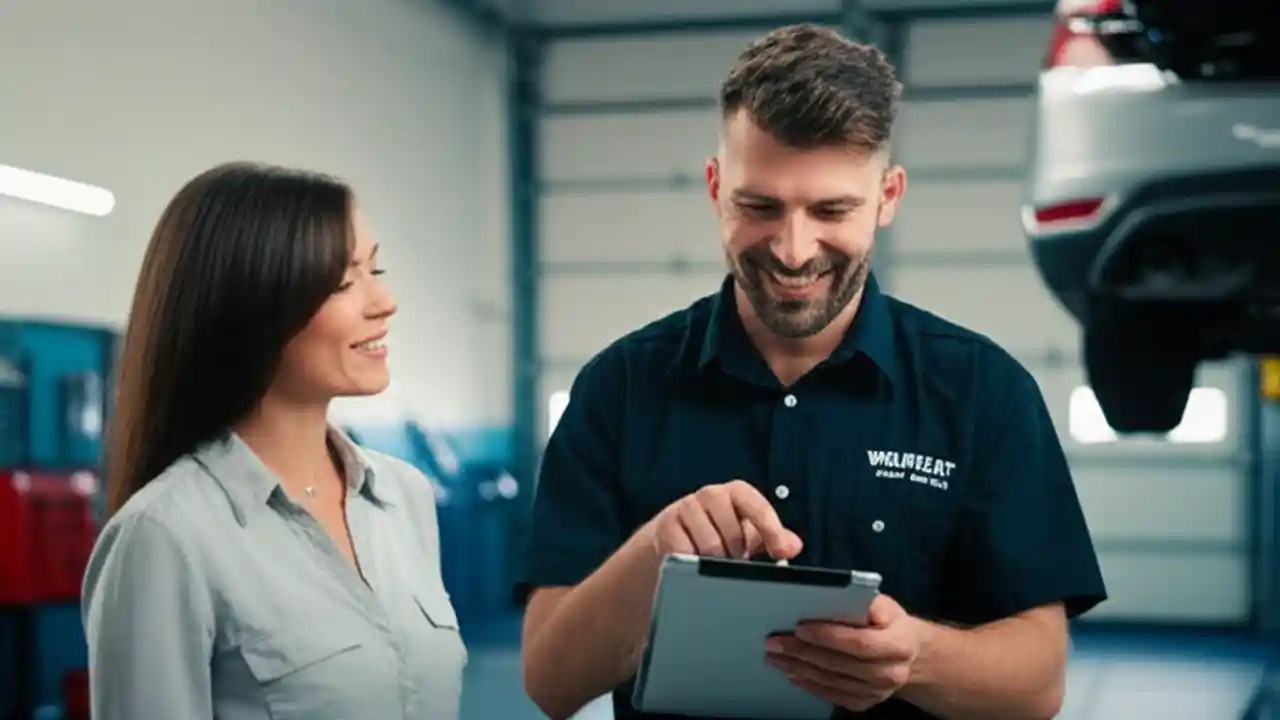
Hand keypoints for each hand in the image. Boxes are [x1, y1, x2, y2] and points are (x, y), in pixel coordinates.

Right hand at [645, 480, 802, 560]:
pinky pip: (686, 553)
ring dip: (715, 562)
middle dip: (736, 554)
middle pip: (733, 535)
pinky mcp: (666, 525)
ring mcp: (686, 507)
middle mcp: (711, 494)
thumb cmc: (720, 533)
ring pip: (710, 546)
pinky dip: (693, 563)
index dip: (772, 531)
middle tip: (733, 559)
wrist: (676, 536)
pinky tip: (694, 561)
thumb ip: (776, 538)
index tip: (781, 553)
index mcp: (737, 492)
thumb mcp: (750, 533)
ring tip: (714, 561)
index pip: (758, 508)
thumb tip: (793, 545)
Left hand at [765, 594, 920, 712]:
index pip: (860, 643)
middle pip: (840, 664)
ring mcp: (877, 692)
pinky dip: (809, 684)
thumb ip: (870, 602)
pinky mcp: (864, 703)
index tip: (800, 628)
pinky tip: (792, 672)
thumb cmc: (889, 624)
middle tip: (774, 643)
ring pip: (832, 682)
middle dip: (803, 652)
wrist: (908, 656)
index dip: (829, 637)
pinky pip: (832, 695)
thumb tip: (851, 594)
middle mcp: (890, 673)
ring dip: (799, 668)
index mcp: (898, 645)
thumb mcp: (887, 606)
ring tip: (775, 656)